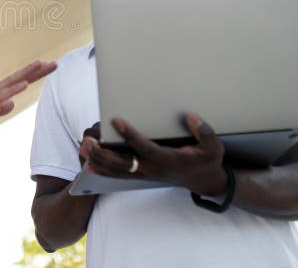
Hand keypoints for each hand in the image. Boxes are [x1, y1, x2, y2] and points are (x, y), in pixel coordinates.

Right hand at [0, 60, 55, 136]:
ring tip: (41, 64)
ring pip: (12, 82)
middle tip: (55, 63)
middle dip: (37, 71)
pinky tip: (24, 84)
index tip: (48, 67)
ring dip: (27, 73)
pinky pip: (1, 96)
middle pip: (19, 78)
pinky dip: (13, 89)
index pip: (19, 81)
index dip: (34, 75)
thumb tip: (12, 104)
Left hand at [80, 113, 227, 195]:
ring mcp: (144, 173)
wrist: (203, 180)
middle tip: (89, 141)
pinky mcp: (140, 174)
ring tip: (84, 147)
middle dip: (103, 154)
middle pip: (122, 164)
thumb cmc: (206, 159)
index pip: (144, 147)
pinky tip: (88, 162)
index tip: (116, 120)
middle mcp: (152, 168)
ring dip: (98, 161)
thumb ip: (205, 132)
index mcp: (167, 159)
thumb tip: (192, 117)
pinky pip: (117, 175)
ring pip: (116, 171)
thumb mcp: (213, 147)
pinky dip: (102, 170)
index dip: (130, 135)